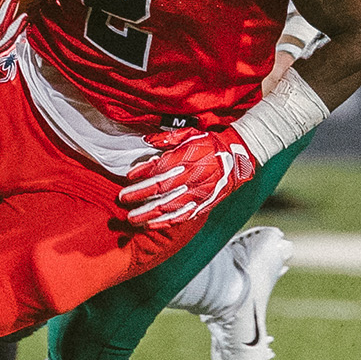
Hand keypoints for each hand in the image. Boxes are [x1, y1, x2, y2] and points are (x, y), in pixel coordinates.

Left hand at [118, 127, 255, 227]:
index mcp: (187, 158)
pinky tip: (152, 225)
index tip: (128, 178)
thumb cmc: (210, 144)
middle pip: (160, 190)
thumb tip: (146, 140)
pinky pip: (183, 216)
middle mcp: (192, 177)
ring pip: (169, 206)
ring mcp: (199, 192)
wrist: (237, 156)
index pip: (159, 168)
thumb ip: (166, 138)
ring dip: (149, 213)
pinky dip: (166, 222)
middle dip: (139, 196)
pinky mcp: (204, 203)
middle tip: (123, 200)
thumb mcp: (189, 134)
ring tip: (132, 218)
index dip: (142, 173)